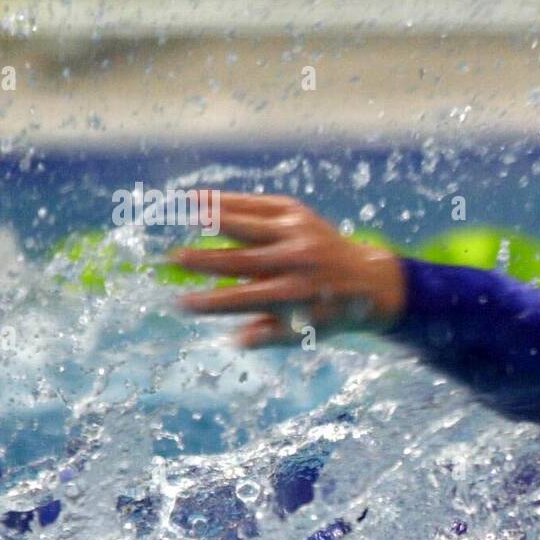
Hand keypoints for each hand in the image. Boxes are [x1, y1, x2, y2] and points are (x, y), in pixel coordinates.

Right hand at [172, 193, 406, 347]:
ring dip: (213, 219)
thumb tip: (234, 341)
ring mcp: (298, 232)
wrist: (367, 277)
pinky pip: (255, 204)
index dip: (212, 302)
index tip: (181, 303)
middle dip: (205, 260)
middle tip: (172, 260)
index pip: (246, 299)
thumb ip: (271, 336)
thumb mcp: (305, 332)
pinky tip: (196, 198)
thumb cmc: (327, 312)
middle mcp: (298, 260)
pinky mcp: (296, 212)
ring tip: (180, 213)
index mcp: (297, 293)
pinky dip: (226, 201)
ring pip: (248, 224)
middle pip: (242, 260)